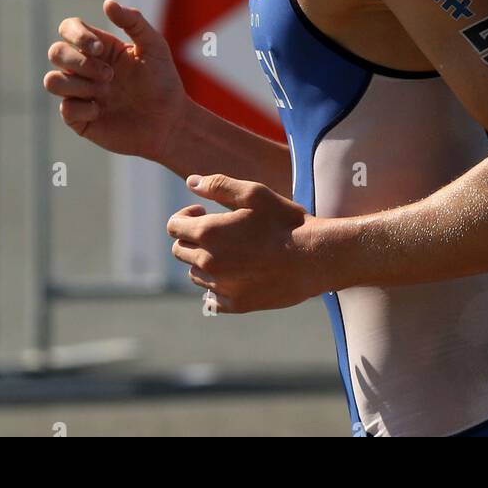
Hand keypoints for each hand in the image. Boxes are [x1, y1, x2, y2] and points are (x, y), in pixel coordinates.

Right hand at [43, 0, 189, 165]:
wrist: (169, 122)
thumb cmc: (163, 82)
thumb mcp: (154, 46)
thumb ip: (133, 21)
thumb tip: (107, 3)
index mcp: (99, 47)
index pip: (69, 29)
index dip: (77, 34)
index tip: (100, 48)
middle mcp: (85, 68)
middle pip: (55, 52)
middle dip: (80, 62)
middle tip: (110, 76)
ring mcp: (80, 93)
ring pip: (51, 81)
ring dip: (78, 84)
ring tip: (105, 92)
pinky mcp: (79, 119)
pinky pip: (65, 108)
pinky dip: (83, 108)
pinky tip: (101, 111)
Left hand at [167, 174, 321, 312]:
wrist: (314, 258)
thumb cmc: (286, 222)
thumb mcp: (255, 194)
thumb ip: (219, 186)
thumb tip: (191, 182)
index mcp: (208, 232)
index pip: (173, 226)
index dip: (185, 216)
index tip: (203, 212)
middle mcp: (208, 262)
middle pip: (180, 251)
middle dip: (192, 238)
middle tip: (218, 230)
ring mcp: (220, 287)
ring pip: (195, 275)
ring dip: (204, 262)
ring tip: (231, 251)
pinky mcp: (235, 305)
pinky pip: (211, 298)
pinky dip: (217, 286)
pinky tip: (237, 274)